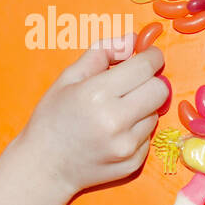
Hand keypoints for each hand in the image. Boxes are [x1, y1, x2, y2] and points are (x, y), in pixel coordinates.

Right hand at [17, 38, 167, 197]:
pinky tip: (114, 134)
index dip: (151, 57)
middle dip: (151, 81)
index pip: (145, 67)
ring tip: (116, 113)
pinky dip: (137, 130)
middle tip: (134, 83)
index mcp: (97, 94)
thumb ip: (101, 52)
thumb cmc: (53, 118)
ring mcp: (127, 145)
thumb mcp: (68, 78)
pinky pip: (149, 137)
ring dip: (142, 108)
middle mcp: (116, 121)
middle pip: (160, 89)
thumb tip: (133, 39)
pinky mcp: (134, 163)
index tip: (149, 56)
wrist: (44, 166)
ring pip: (156, 113)